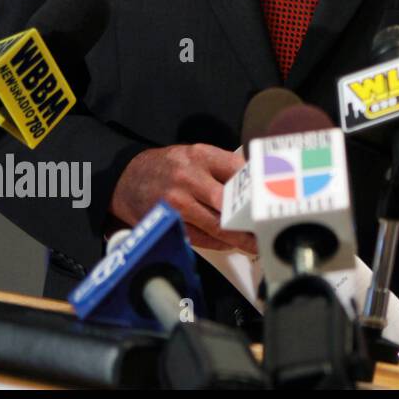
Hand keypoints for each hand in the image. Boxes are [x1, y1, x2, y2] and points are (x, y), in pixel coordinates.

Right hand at [109, 144, 256, 254]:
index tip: (272, 199)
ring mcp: (176, 203)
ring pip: (216, 225)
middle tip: (267, 226)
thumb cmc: (168, 167)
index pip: (238, 171)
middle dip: (250, 218)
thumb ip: (224, 165)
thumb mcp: (196, 155)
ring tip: (254, 240)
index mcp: (200, 156)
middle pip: (229, 203)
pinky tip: (229, 243)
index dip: (258, 188)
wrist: (126, 179)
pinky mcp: (168, 223)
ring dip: (238, 237)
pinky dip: (218, 243)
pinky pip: (200, 238)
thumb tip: (256, 180)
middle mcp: (188, 178)